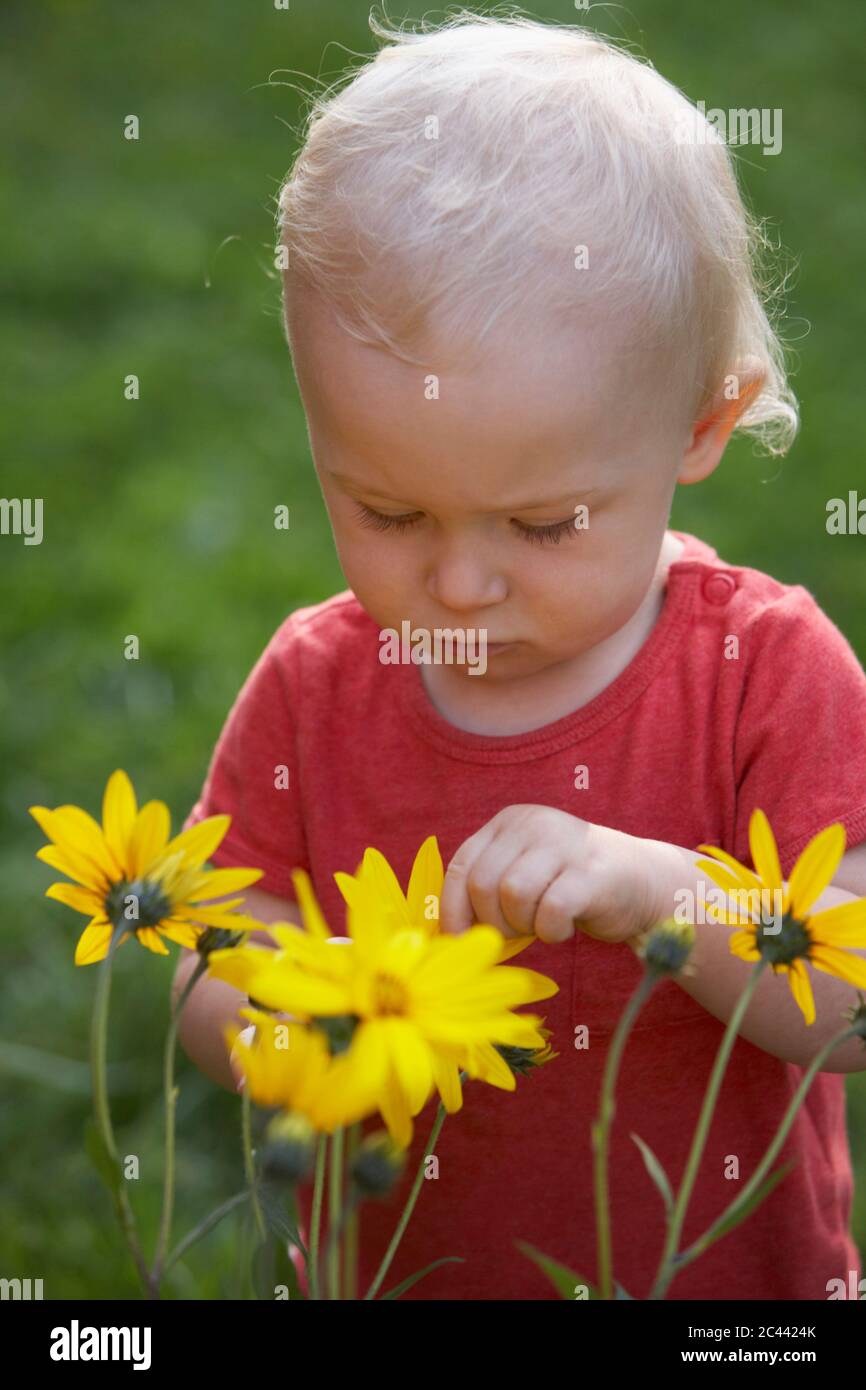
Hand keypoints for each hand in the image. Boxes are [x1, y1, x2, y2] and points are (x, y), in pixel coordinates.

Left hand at [439, 805, 662, 944]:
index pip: (462, 865)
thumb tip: (446, 934)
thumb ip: (487, 888)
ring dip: (524, 924)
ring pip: (514, 894)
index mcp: (508, 822)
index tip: (459, 940)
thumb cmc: (569, 886)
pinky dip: (551, 931)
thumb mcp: (522, 873)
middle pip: (483, 883)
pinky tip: (564, 928)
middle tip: (517, 931)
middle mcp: (533, 823)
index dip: (453, 910)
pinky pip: (551, 910)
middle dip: (493, 921)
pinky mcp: (591, 871)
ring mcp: (564, 842)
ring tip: (542, 923)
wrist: (641, 881)